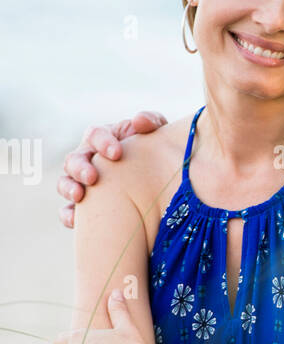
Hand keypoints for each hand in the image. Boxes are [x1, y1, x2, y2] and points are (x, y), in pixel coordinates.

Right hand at [57, 111, 168, 228]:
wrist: (158, 182)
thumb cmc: (156, 154)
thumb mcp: (158, 136)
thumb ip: (151, 122)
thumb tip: (139, 121)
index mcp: (102, 138)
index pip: (95, 134)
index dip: (103, 142)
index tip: (117, 153)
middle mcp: (87, 158)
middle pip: (74, 159)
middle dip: (81, 167)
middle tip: (92, 177)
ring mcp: (81, 182)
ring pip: (65, 182)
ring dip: (69, 188)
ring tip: (79, 196)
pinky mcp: (81, 207)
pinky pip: (67, 211)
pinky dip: (68, 215)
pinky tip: (75, 221)